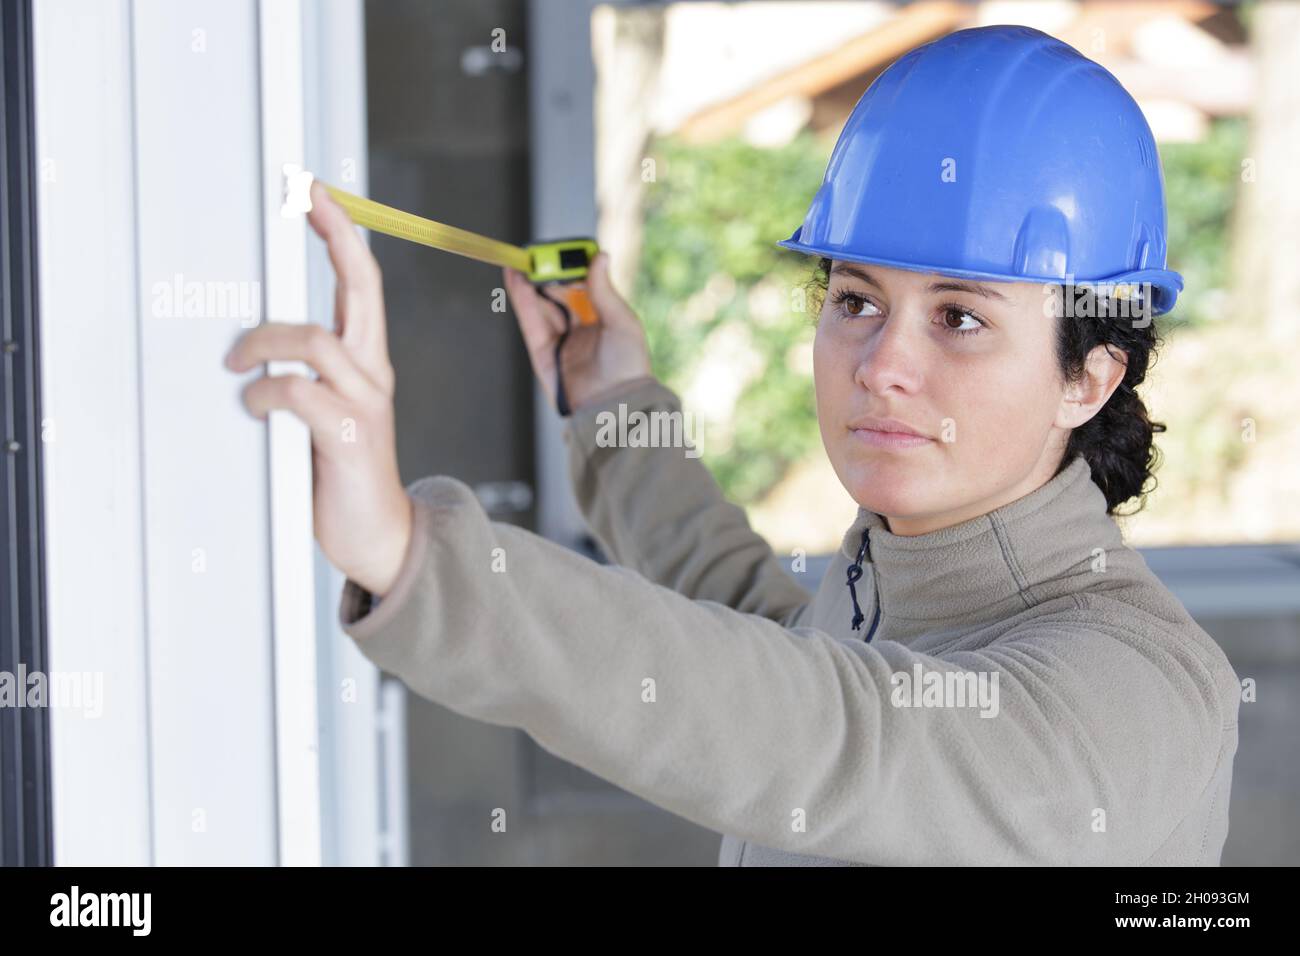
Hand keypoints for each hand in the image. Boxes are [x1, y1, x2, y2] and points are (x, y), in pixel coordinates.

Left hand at [224, 181, 411, 598]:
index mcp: (367, 364)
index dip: (340, 234)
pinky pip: (301, 395)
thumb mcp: (327, 412)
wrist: (381, 537)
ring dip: (266, 343)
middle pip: (362, 288)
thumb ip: (304, 375)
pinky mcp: (350, 438)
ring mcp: (366, 404)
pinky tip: (255, 408)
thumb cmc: (345, 474)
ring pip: (317, 340)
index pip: (361, 285)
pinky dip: (267, 394)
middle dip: (334, 236)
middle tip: (305, 197)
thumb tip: (252, 345)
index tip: (314, 193)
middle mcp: (374, 374)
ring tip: (239, 363)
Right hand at [503, 251, 652, 411]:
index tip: (564, 252)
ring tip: (519, 261)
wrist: (615, 404)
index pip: (582, 290)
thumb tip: (600, 255)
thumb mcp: (621, 321)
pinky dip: (522, 302)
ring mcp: (560, 343)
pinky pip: (531, 324)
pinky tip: (517, 281)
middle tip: (535, 254)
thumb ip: (603, 290)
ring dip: (528, 284)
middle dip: (545, 275)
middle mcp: (579, 332)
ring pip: (539, 307)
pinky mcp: (543, 355)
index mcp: (601, 322)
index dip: (571, 270)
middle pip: (556, 297)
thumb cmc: (627, 366)